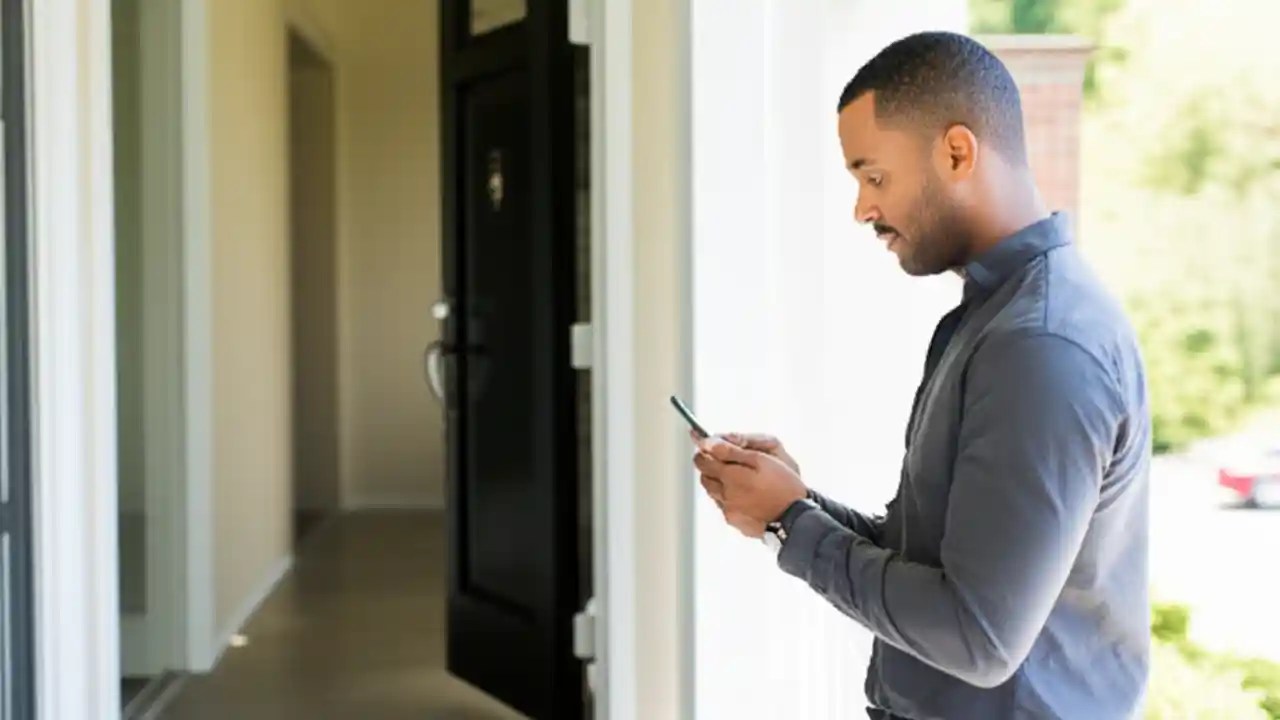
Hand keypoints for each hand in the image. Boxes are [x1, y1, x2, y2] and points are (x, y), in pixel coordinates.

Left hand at [692, 437, 807, 537]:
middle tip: (728, 461)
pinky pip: (724, 506)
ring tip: (741, 479)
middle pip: (705, 476)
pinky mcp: (735, 523)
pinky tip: (747, 496)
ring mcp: (729, 511)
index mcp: (729, 476)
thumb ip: (730, 450)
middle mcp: (724, 495)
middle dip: (711, 466)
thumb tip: (707, 444)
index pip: (701, 460)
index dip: (706, 450)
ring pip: (713, 492)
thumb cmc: (783, 486)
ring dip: (720, 483)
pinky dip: (729, 498)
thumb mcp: (761, 459)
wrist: (796, 519)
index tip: (714, 447)